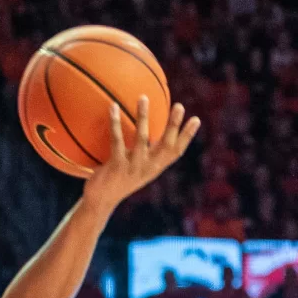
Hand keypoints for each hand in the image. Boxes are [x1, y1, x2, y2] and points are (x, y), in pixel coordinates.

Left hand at [81, 98, 199, 208]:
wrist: (101, 201)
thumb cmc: (119, 179)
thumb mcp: (137, 168)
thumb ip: (147, 153)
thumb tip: (151, 130)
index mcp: (155, 167)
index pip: (176, 152)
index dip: (187, 136)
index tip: (196, 119)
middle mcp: (148, 167)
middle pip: (165, 145)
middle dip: (173, 125)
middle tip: (180, 106)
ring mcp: (132, 167)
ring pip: (141, 138)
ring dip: (143, 116)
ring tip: (143, 97)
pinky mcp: (116, 166)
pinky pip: (116, 139)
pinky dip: (115, 122)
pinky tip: (113, 106)